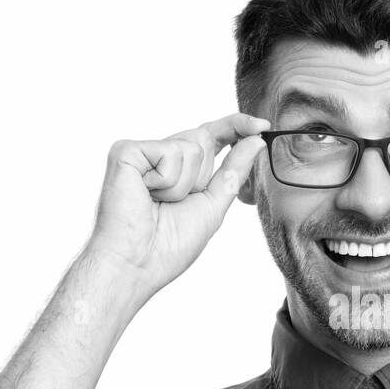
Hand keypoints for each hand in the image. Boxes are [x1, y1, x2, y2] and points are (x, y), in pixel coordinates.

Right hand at [84, 112, 269, 296]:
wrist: (138, 264)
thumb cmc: (169, 245)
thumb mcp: (213, 205)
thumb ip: (234, 171)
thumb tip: (256, 140)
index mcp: (180, 169)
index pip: (212, 136)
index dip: (237, 127)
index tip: (263, 124)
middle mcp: (160, 156)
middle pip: (204, 138)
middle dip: (202, 175)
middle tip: (176, 204)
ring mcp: (142, 151)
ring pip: (191, 146)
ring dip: (184, 185)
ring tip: (158, 203)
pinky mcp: (126, 151)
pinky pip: (170, 152)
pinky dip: (167, 181)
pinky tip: (146, 194)